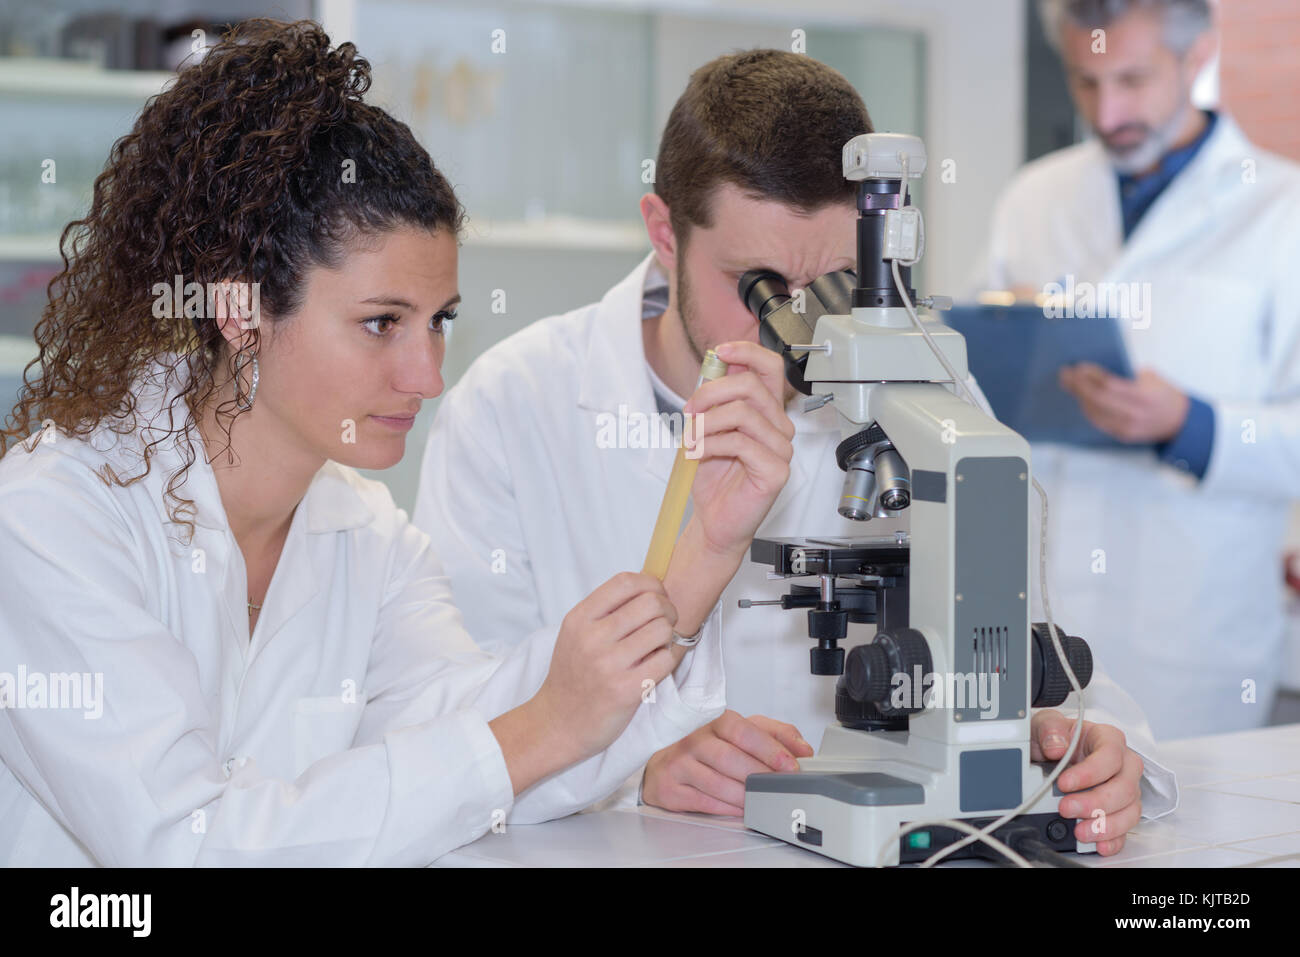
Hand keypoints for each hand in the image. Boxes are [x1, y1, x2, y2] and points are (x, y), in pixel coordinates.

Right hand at [533, 572, 679, 760]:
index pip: (626, 582)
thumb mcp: (575, 634)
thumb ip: (605, 611)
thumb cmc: (573, 675)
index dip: (651, 583)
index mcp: (579, 619)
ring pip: (663, 630)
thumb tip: (651, 586)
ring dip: (669, 636)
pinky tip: (657, 664)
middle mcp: (592, 638)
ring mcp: (609, 665)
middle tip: (665, 621)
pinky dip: (668, 659)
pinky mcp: (627, 690)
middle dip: (668, 609)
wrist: (558, 723)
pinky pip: (666, 660)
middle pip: (651, 603)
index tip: (657, 595)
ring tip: (658, 646)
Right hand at [641, 711, 813, 815]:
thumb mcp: (744, 734)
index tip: (790, 765)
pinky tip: (742, 810)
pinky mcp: (672, 788)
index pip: (743, 730)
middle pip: (730, 758)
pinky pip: (705, 802)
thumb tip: (804, 749)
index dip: (769, 748)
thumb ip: (776, 735)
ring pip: (718, 783)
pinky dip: (728, 809)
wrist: (667, 765)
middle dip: (759, 775)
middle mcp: (696, 740)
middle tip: (779, 787)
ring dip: (745, 796)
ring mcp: (681, 764)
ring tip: (762, 802)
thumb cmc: (710, 749)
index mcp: (717, 723)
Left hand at [682, 340, 794, 558]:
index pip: (770, 367)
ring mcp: (781, 449)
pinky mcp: (776, 471)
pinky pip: (741, 443)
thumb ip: (714, 398)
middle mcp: (779, 426)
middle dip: (710, 393)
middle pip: (750, 385)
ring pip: (743, 413)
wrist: (714, 519)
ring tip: (690, 440)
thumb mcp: (708, 428)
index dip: (747, 351)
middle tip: (688, 411)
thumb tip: (714, 363)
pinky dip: (711, 444)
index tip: (719, 351)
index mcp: (767, 411)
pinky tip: (698, 455)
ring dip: (707, 423)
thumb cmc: (715, 476)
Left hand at [1031, 710, 1144, 855]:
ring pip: (1130, 811)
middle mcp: (1123, 765)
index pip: (1110, 755)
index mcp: (1108, 739)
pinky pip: (1126, 828)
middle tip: (1066, 808)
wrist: (1052, 751)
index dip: (1089, 772)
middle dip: (1095, 803)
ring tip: (1080, 831)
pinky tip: (1099, 844)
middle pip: (1124, 787)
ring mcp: (1125, 789)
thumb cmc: (1056, 736)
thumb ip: (1050, 729)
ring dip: (1106, 825)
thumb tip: (1056, 747)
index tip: (1064, 783)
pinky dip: (1113, 839)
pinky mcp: (1120, 810)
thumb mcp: (1046, 724)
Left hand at [1058, 363, 1188, 442]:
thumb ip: (1127, 373)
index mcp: (1144, 396)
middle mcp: (1134, 414)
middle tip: (1066, 373)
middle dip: (1079, 385)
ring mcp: (1127, 427)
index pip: (1110, 385)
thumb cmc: (1164, 394)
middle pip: (1097, 399)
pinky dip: (1087, 408)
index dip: (1092, 375)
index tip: (1079, 366)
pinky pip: (1099, 422)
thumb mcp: (1151, 377)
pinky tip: (1081, 398)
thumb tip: (1096, 368)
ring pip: (1094, 412)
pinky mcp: (1122, 435)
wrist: (1181, 421)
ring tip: (1069, 383)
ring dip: (1079, 397)